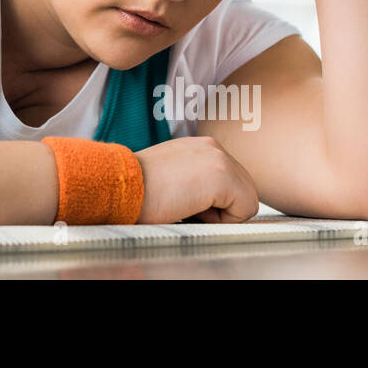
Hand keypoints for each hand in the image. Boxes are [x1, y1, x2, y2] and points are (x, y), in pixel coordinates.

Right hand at [134, 136, 260, 223]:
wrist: (120, 185)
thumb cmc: (138, 188)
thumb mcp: (172, 176)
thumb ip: (197, 179)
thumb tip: (214, 201)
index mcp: (201, 147)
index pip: (232, 181)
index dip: (214, 202)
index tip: (185, 201)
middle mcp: (213, 147)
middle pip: (244, 190)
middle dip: (221, 207)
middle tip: (186, 206)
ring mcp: (220, 159)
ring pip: (247, 200)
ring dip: (221, 213)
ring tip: (187, 206)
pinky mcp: (223, 176)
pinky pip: (245, 210)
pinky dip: (222, 221)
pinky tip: (192, 209)